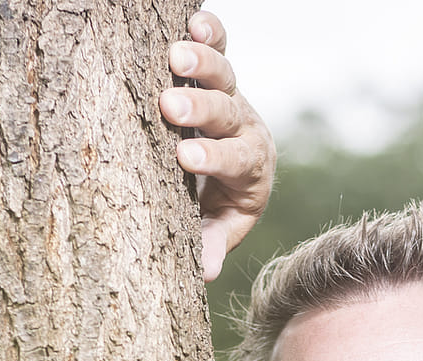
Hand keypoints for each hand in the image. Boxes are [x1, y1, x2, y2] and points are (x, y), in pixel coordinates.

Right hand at [159, 11, 275, 281]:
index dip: (213, 158)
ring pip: (224, 75)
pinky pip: (219, 46)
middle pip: (228, 113)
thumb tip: (205, 274)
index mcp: (250, 166)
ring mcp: (233, 95)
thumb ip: (212, 243)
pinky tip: (194, 22)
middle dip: (200, 111)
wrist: (236, 163)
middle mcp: (245, 126)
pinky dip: (209, 32)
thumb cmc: (223, 200)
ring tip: (176, 55)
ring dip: (201, 64)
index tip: (185, 158)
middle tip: (172, 106)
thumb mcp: (220, 224)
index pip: (234, 160)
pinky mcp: (219, 71)